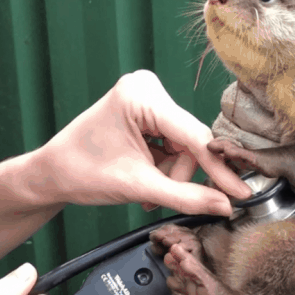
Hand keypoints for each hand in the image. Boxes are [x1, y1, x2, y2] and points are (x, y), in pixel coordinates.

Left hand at [37, 70, 250, 216]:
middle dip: (180, 175)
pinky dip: (166, 170)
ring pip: (186, 149)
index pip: (194, 135)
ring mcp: (149, 101)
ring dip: (172, 177)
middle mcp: (148, 90)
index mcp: (141, 95)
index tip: (242, 192)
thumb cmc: (80, 172)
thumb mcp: (137, 187)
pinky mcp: (149, 115)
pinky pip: (175, 147)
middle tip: (159, 198)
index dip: (219, 168)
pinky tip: (148, 181)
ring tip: (147, 193)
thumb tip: (225, 205)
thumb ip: (185, 197)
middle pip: (192, 143)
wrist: (52, 174)